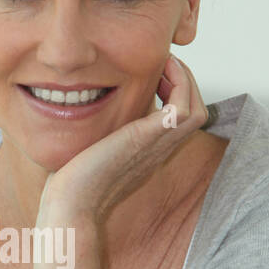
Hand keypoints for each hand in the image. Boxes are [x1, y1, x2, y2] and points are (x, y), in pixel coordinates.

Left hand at [39, 52, 209, 225]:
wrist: (71, 203)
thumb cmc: (74, 180)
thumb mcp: (94, 146)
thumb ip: (104, 129)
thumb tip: (91, 107)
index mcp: (149, 151)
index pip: (181, 121)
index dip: (176, 93)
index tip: (156, 75)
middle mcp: (159, 149)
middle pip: (196, 114)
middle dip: (184, 82)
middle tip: (162, 66)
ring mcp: (156, 145)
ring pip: (197, 111)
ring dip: (185, 81)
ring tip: (164, 65)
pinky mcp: (147, 138)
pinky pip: (184, 109)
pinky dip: (180, 84)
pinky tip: (159, 71)